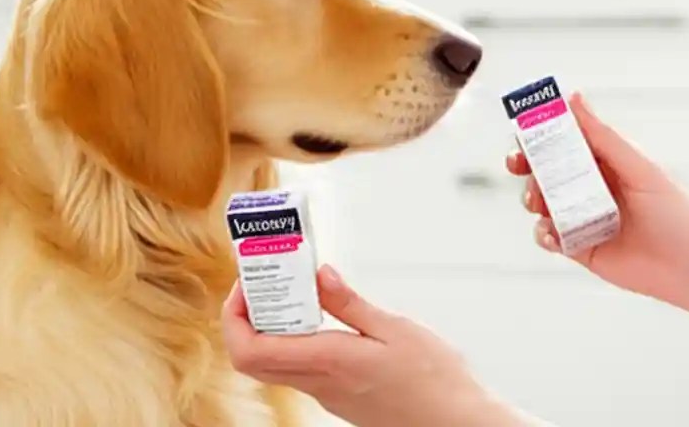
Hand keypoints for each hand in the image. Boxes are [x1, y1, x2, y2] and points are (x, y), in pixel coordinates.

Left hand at [221, 265, 531, 426]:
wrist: (455, 423)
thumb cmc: (435, 380)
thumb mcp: (395, 328)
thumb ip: (350, 303)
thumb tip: (318, 275)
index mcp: (328, 362)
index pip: (251, 350)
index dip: (234, 317)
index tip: (246, 285)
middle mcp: (319, 383)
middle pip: (253, 357)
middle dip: (247, 316)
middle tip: (266, 282)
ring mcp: (327, 394)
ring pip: (274, 363)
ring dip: (271, 326)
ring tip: (296, 291)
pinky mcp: (338, 396)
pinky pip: (299, 367)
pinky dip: (295, 339)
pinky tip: (320, 316)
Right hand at [507, 92, 688, 339]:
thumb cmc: (675, 215)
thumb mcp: (638, 169)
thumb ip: (603, 136)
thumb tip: (574, 98)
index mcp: (606, 165)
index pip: (566, 142)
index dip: (541, 135)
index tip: (522, 131)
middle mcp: (591, 190)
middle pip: (546, 172)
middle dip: (527, 166)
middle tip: (517, 165)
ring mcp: (583, 219)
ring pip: (542, 203)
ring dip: (532, 198)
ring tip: (539, 201)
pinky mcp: (579, 248)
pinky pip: (549, 237)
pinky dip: (542, 234)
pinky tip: (551, 233)